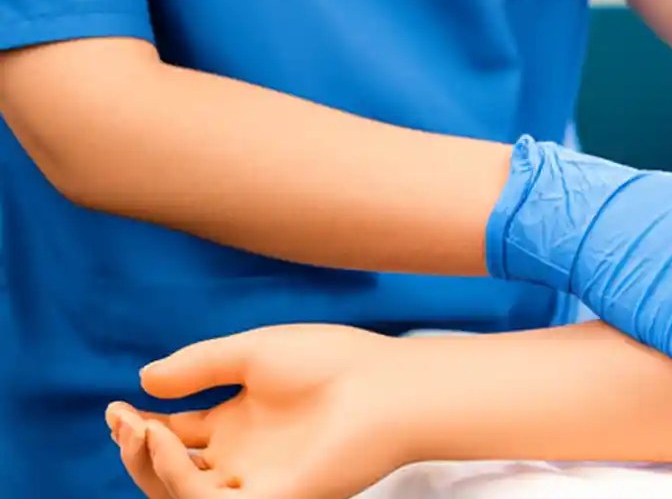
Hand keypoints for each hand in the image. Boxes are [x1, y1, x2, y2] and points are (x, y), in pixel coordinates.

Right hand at [105, 325, 413, 498]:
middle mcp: (244, 460)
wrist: (387, 384)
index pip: (176, 438)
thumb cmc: (333, 361)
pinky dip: (176, 478)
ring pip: (180, 495)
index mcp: (241, 425)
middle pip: (170, 472)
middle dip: (135, 452)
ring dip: (148, 466)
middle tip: (120, 419)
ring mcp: (256, 483)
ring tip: (139, 427)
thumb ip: (200, 366)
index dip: (140, 428)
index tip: (118, 406)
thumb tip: (144, 380)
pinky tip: (166, 439)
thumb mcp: (253, 354)